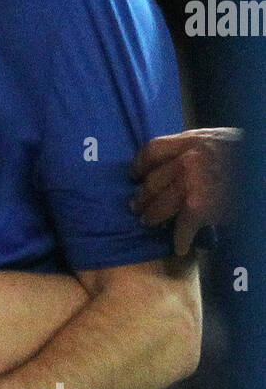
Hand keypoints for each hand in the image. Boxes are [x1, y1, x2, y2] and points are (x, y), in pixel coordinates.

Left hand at [131, 127, 241, 256]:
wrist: (262, 164)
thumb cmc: (246, 153)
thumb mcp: (218, 140)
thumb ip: (195, 149)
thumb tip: (175, 163)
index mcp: (191, 140)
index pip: (152, 150)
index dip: (140, 165)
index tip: (135, 175)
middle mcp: (186, 160)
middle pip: (152, 181)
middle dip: (142, 197)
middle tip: (136, 206)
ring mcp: (190, 184)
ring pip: (159, 205)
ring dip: (152, 217)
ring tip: (148, 223)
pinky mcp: (199, 206)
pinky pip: (182, 227)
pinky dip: (180, 240)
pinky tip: (180, 247)